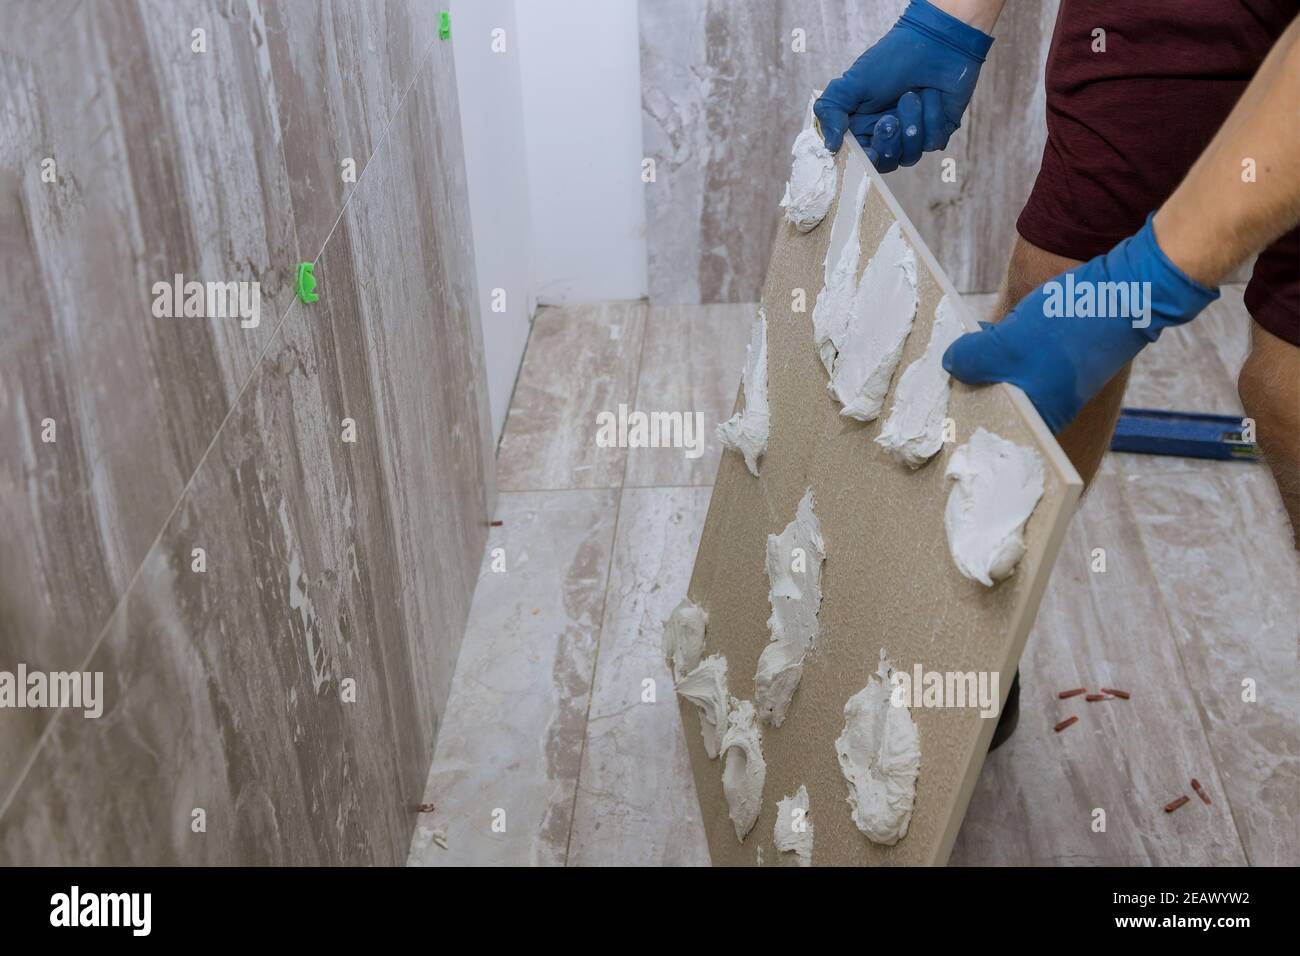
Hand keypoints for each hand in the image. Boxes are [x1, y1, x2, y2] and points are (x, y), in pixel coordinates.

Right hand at [814, 0, 993, 172]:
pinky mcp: (937, 131)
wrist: (936, 42)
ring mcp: (913, 136)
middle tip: (890, 119)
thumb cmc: (891, 59)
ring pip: (909, 156)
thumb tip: (829, 145)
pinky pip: (933, 142)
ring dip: (912, 125)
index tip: (870, 152)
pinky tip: (932, 95)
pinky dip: (932, 118)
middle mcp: (886, 135)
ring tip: (913, 95)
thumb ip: (831, 112)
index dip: (864, 160)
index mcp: (861, 126)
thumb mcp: (852, 82)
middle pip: (884, 164)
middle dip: (888, 143)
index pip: (858, 159)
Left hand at [942, 216, 1219, 432]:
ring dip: (985, 359)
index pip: (987, 429)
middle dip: (969, 380)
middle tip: (951, 358)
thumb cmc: (1066, 329)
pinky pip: (1019, 361)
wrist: (1126, 293)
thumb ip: (969, 361)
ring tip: (975, 338)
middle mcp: (1047, 412)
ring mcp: (1055, 387)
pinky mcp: (1059, 363)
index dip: (959, 409)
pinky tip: (995, 329)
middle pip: (991, 402)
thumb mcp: (1002, 345)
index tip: (938, 392)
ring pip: (1003, 377)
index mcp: (1036, 422)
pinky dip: (1005, 347)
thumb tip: (950, 364)